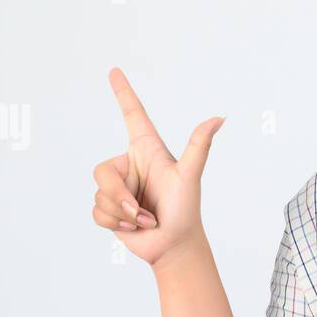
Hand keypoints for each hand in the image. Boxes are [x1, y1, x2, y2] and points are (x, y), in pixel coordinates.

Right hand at [91, 67, 224, 266]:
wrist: (175, 245)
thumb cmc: (185, 210)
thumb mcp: (190, 176)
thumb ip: (199, 146)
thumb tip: (219, 118)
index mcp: (147, 151)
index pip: (133, 115)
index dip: (124, 93)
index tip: (115, 71)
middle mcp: (130, 165)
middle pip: (101, 172)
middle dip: (120, 197)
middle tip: (144, 211)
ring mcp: (119, 187)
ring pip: (100, 195)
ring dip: (123, 214)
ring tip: (146, 219)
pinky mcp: (110, 209)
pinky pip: (97, 211)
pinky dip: (116, 223)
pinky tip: (134, 227)